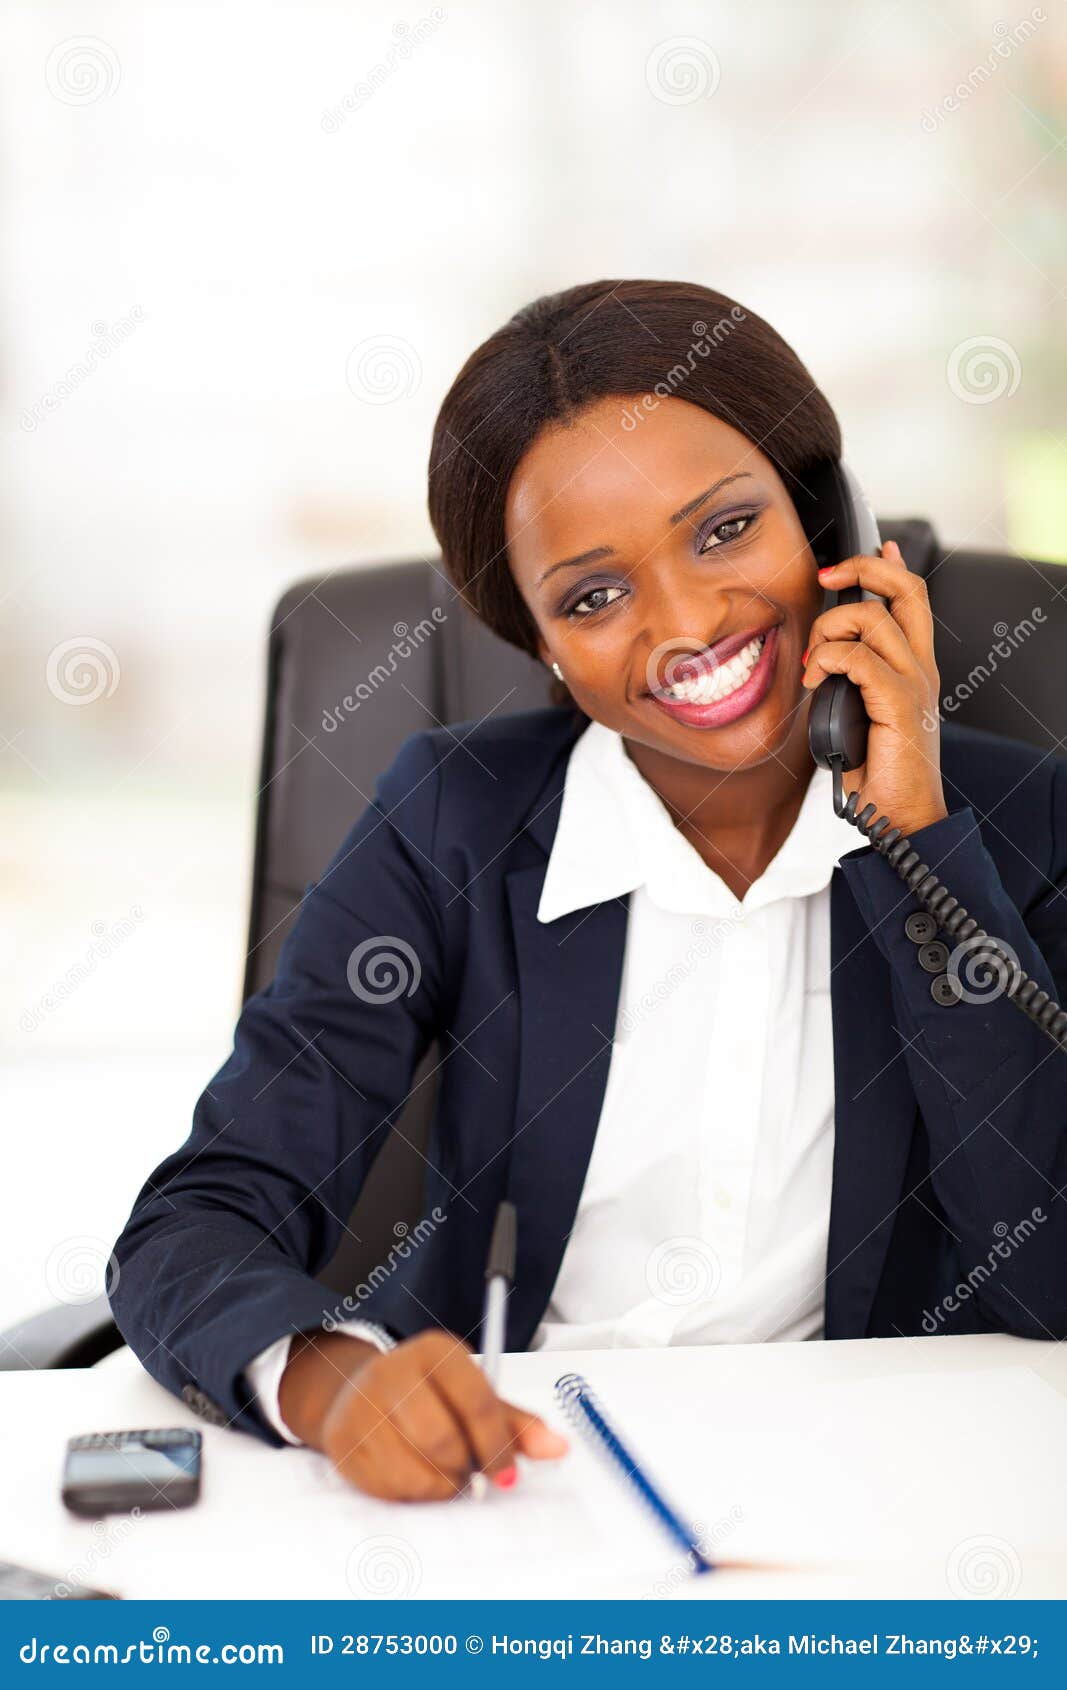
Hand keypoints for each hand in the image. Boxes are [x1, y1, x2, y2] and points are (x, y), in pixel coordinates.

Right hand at [278, 1328, 567, 1500]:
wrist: (357, 1391)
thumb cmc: (429, 1397)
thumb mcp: (474, 1398)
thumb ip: (517, 1425)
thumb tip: (558, 1448)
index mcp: (436, 1351)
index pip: (479, 1403)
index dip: (499, 1447)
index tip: (508, 1477)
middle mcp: (394, 1370)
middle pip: (444, 1441)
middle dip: (464, 1469)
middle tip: (467, 1472)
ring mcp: (363, 1404)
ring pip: (416, 1472)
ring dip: (439, 1486)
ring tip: (441, 1472)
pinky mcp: (342, 1440)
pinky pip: (388, 1488)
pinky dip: (409, 1494)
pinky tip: (412, 1474)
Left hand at [802, 539, 946, 836]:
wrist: (898, 817)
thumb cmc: (877, 774)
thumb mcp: (858, 714)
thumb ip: (849, 681)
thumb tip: (819, 658)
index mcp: (915, 667)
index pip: (913, 597)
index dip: (891, 564)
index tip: (872, 547)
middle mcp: (921, 668)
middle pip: (906, 588)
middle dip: (863, 567)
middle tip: (827, 576)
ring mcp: (914, 683)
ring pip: (873, 617)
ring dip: (829, 629)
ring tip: (813, 661)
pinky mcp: (899, 703)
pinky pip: (858, 658)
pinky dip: (828, 659)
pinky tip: (815, 679)